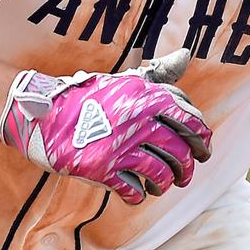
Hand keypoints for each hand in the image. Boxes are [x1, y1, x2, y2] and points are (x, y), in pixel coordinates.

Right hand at [0, 48, 212, 204]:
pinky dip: (138, 195)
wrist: (46, 114)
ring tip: (160, 185)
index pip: (191, 120)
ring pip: (161, 173)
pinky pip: (134, 189)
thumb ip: (159, 73)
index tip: (203, 148)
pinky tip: (135, 192)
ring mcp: (121, 144)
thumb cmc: (91, 97)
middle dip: (188, 167)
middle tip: (186, 174)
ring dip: (165, 184)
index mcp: (148, 97)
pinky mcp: (103, 167)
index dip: (202, 137)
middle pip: (181, 151)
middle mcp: (138, 119)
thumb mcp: (126, 81)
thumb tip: (186, 55)